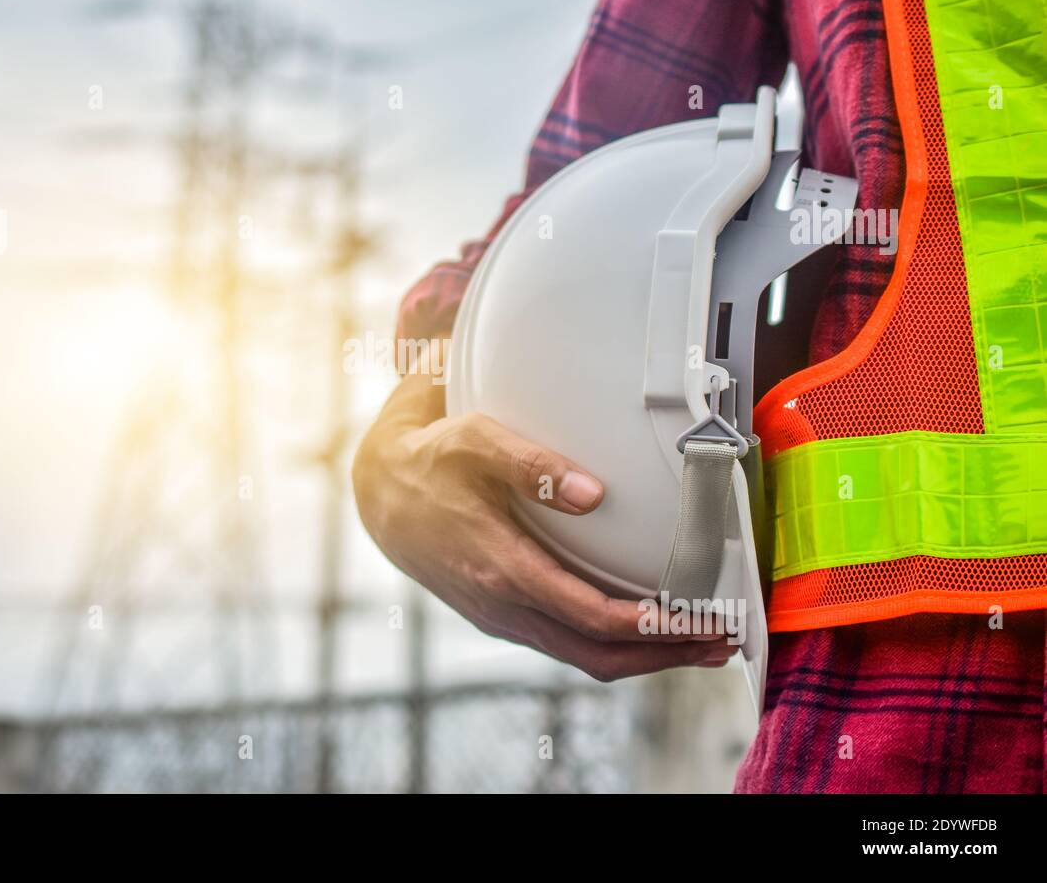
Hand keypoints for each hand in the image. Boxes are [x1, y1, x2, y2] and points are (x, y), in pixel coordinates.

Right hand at [352, 349, 737, 680]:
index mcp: (503, 568)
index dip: (655, 627)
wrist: (377, 494)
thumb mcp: (475, 442)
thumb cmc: (430, 461)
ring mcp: (500, 616)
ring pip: (582, 656)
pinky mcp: (500, 614)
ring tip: (696, 643)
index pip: (593, 617)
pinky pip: (564, 643)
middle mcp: (503, 606)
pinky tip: (639, 628)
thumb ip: (532, 463)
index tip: (703, 622)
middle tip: (722, 643)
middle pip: (598, 654)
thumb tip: (592, 493)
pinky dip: (610, 645)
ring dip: (643, 656)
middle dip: (666, 654)